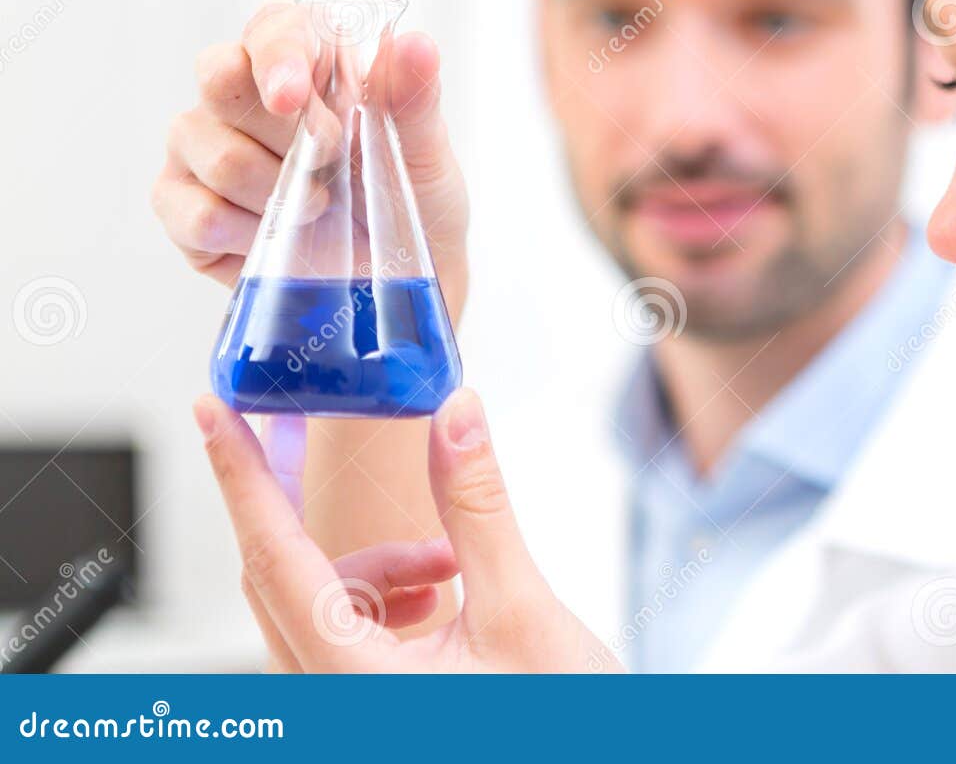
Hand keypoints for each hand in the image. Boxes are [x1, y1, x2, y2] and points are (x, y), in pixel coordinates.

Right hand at [151, 0, 469, 321]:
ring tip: (320, 208)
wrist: (396, 282)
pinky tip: (275, 238)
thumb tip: (416, 44)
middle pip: (219, 75)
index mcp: (309, 62)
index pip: (275, 26)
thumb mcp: (427, 155)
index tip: (292, 97)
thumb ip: (414, 99)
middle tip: (331, 164)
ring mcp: (203, 145)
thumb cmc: (411, 203)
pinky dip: (244, 233)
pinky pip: (194, 212)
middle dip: (281, 132)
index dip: (278, 55)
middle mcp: (244, 93)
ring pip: (210, 150)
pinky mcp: (181, 203)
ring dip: (274, 191)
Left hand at [194, 388, 619, 672]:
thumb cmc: (553, 730)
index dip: (242, 476)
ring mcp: (342, 703)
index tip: (216, 411)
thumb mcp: (520, 611)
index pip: (274, 556)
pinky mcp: (365, 703)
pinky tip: (443, 594)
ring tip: (449, 562)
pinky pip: (344, 630)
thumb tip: (456, 416)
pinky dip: (385, 594)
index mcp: (350, 680)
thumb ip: (477, 509)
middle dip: (303, 502)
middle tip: (297, 426)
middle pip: (281, 574)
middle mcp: (327, 697)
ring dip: (376, 561)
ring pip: (319, 601)